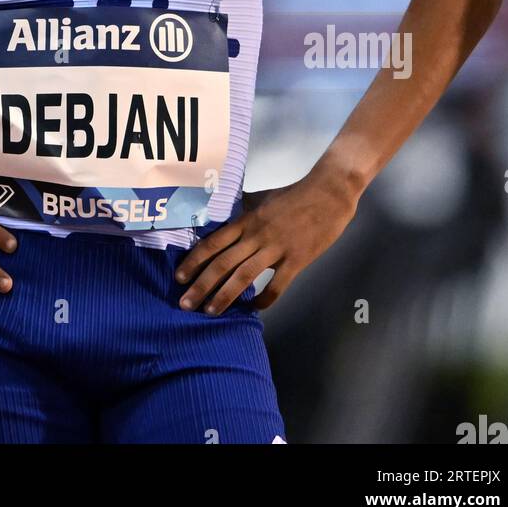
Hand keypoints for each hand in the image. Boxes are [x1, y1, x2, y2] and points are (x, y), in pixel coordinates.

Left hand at [175, 174, 358, 314]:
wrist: (328, 194)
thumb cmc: (293, 196)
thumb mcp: (262, 198)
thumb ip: (242, 210)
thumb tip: (223, 218)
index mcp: (246, 220)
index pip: (213, 242)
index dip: (194, 260)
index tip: (179, 277)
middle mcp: (256, 235)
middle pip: (223, 263)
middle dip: (202, 285)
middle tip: (186, 304)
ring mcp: (276, 248)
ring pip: (244, 276)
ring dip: (225, 296)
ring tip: (211, 311)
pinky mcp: (297, 260)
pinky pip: (277, 285)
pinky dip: (265, 299)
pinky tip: (255, 309)